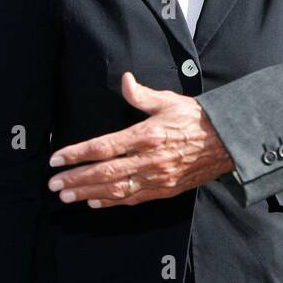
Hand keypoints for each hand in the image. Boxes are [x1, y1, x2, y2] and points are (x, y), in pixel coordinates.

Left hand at [47, 72, 232, 206]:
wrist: (228, 142)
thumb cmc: (197, 118)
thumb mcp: (169, 100)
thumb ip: (142, 95)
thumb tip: (125, 81)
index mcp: (146, 135)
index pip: (103, 147)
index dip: (77, 154)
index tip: (57, 159)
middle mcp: (148, 159)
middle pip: (104, 173)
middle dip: (76, 179)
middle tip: (54, 184)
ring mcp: (156, 178)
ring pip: (115, 190)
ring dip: (88, 193)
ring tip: (67, 196)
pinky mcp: (164, 190)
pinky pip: (133, 199)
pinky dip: (111, 202)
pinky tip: (94, 202)